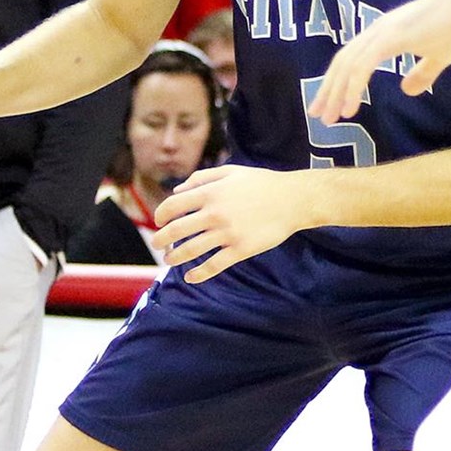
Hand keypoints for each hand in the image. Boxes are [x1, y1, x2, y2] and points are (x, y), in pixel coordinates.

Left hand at [151, 165, 310, 281]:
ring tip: (170, 260)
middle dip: (161, 240)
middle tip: (157, 245)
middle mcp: (215, 213)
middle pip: (176, 230)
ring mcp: (227, 233)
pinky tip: (190, 277)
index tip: (158, 222)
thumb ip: (201, 179)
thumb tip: (177, 192)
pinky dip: (198, 274)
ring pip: (191, 250)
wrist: (293, 200)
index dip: (160, 216)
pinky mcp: (240, 250)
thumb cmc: (261, 183)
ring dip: (175, 257)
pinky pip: (213, 266)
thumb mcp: (230, 172)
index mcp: (210, 193)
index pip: (172, 207)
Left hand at [308, 0, 450, 122]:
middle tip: (319, 116)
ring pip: (348, 65)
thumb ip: (423, 72)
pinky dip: (353, 87)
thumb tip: (406, 90)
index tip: (330, 105)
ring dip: (336, 93)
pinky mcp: (393, 36)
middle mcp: (378, 31)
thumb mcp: (440, 56)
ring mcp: (383, 32)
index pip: (353, 60)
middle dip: (329, 90)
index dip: (339, 81)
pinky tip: (350, 107)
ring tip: (330, 118)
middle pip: (343, 62)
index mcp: (385, 35)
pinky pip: (364, 65)